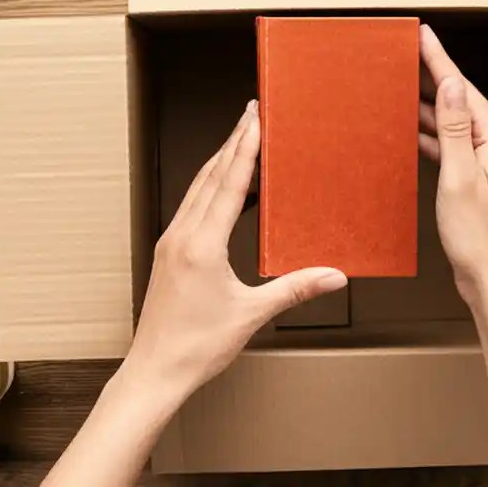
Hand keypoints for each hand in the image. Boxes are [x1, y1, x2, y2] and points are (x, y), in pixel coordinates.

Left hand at [122, 100, 348, 396]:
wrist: (155, 372)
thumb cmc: (194, 347)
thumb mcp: (252, 314)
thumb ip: (295, 289)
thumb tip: (332, 275)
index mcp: (201, 245)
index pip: (228, 183)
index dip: (245, 148)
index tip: (256, 119)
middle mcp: (181, 236)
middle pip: (210, 175)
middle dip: (233, 142)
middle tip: (252, 114)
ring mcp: (171, 242)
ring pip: (198, 188)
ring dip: (221, 161)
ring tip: (243, 140)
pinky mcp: (169, 253)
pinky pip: (193, 207)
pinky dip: (212, 187)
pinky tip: (227, 188)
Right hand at [418, 25, 487, 308]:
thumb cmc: (480, 237)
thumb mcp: (460, 177)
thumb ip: (455, 129)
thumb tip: (450, 85)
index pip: (461, 87)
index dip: (438, 59)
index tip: (421, 33)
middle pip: (458, 101)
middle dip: (430, 76)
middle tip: (404, 52)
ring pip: (453, 124)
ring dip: (427, 108)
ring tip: (400, 86)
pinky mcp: (478, 180)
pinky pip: (452, 147)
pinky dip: (431, 137)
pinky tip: (411, 133)